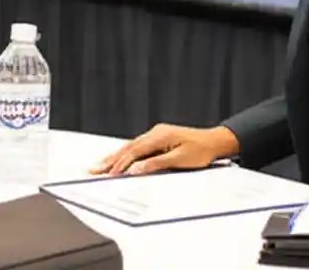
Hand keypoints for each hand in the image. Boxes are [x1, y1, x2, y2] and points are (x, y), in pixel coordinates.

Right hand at [91, 124, 239, 176]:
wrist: (215, 142)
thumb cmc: (201, 151)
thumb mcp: (180, 160)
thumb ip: (156, 164)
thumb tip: (136, 170)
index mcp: (160, 136)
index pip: (134, 151)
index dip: (120, 164)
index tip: (109, 174)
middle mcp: (155, 133)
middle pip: (128, 147)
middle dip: (110, 159)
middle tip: (93, 168)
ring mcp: (156, 135)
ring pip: (130, 147)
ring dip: (115, 157)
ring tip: (99, 165)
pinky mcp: (158, 139)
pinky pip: (137, 147)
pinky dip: (126, 155)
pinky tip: (117, 159)